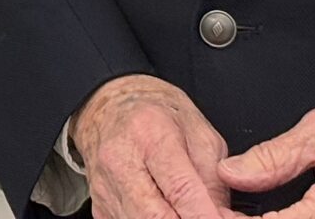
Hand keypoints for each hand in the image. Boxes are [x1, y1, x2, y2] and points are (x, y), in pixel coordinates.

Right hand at [72, 74, 232, 218]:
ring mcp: (105, 190)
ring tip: (193, 213)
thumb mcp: (199, 132)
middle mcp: (119, 162)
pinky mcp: (100, 208)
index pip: (180, 190)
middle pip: (156, 218)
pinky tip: (172, 213)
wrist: (110, 106)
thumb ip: (214, 179)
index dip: (206, 216)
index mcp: (148, 132)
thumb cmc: (156, 114)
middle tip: (211, 218)